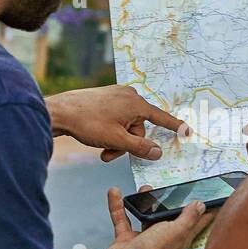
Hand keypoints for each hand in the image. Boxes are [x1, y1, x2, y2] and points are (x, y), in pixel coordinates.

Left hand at [46, 86, 188, 161]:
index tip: (187, 131)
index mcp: (136, 103)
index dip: (174, 126)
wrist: (60, 111)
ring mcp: (117, 95)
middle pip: (139, 127)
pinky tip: (98, 135)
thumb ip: (140, 147)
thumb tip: (158, 151)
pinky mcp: (106, 97)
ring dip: (117, 140)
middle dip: (127, 143)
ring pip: (126, 125)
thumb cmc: (87, 123)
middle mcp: (129, 95)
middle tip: (110, 154)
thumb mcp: (117, 140)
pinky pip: (117, 117)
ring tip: (102, 148)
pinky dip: (111, 130)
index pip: (161, 117)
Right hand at [103, 185, 214, 248]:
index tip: (214, 199)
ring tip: (146, 189)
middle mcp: (164, 237)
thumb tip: (201, 205)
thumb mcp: (177, 231)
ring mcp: (145, 238)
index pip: (198, 222)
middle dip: (172, 202)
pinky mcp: (128, 238)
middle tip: (174, 188)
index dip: (206, 211)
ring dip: (146, 202)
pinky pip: (122, 218)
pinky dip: (118, 206)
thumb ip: (189, 218)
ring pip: (147, 215)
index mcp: (180, 237)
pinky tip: (116, 194)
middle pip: (170, 216)